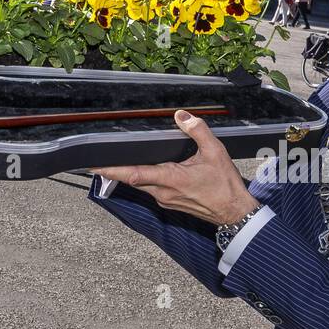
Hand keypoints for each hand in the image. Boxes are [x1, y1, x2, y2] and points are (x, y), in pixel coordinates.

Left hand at [95, 111, 258, 226]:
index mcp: (171, 179)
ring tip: (113, 162)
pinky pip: (150, 189)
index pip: (134, 173)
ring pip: (140, 185)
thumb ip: (197, 131)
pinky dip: (142, 179)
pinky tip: (141, 170)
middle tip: (95, 159)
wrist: (234, 213)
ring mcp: (166, 200)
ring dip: (127, 174)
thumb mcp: (215, 152)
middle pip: (131, 179)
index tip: (94, 165)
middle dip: (114, 169)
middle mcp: (163, 193)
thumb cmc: (225, 186)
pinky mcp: (170, 203)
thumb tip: (182, 116)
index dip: (112, 169)